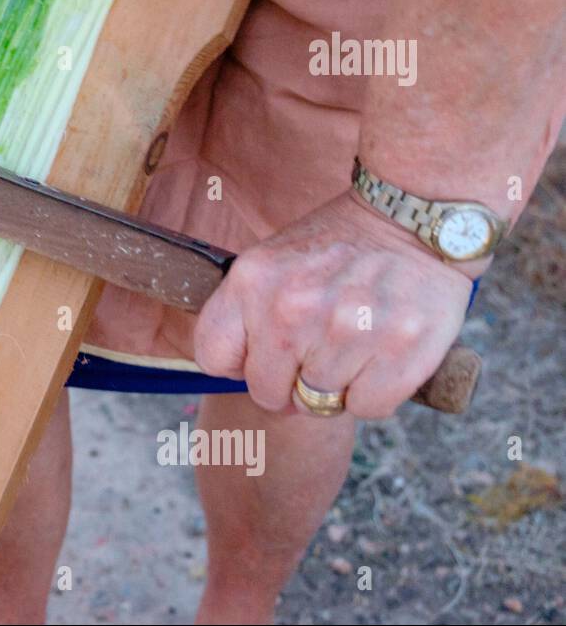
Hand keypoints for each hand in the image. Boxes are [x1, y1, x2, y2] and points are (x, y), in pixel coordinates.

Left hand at [193, 190, 472, 418]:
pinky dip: (376, 392)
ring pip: (320, 403)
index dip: (239, 364)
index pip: (212, 358)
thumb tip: (241, 377)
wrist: (412, 218)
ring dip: (338, 383)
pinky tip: (382, 352)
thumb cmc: (338, 248)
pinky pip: (367, 407)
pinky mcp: (400, 348)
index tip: (262, 353)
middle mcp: (292, 307)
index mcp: (252, 281)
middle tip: (319, 346)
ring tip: (356, 337)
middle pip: (267, 393)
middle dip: (290, 382)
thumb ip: (244, 313)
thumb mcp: (272, 262)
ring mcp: (347, 329)